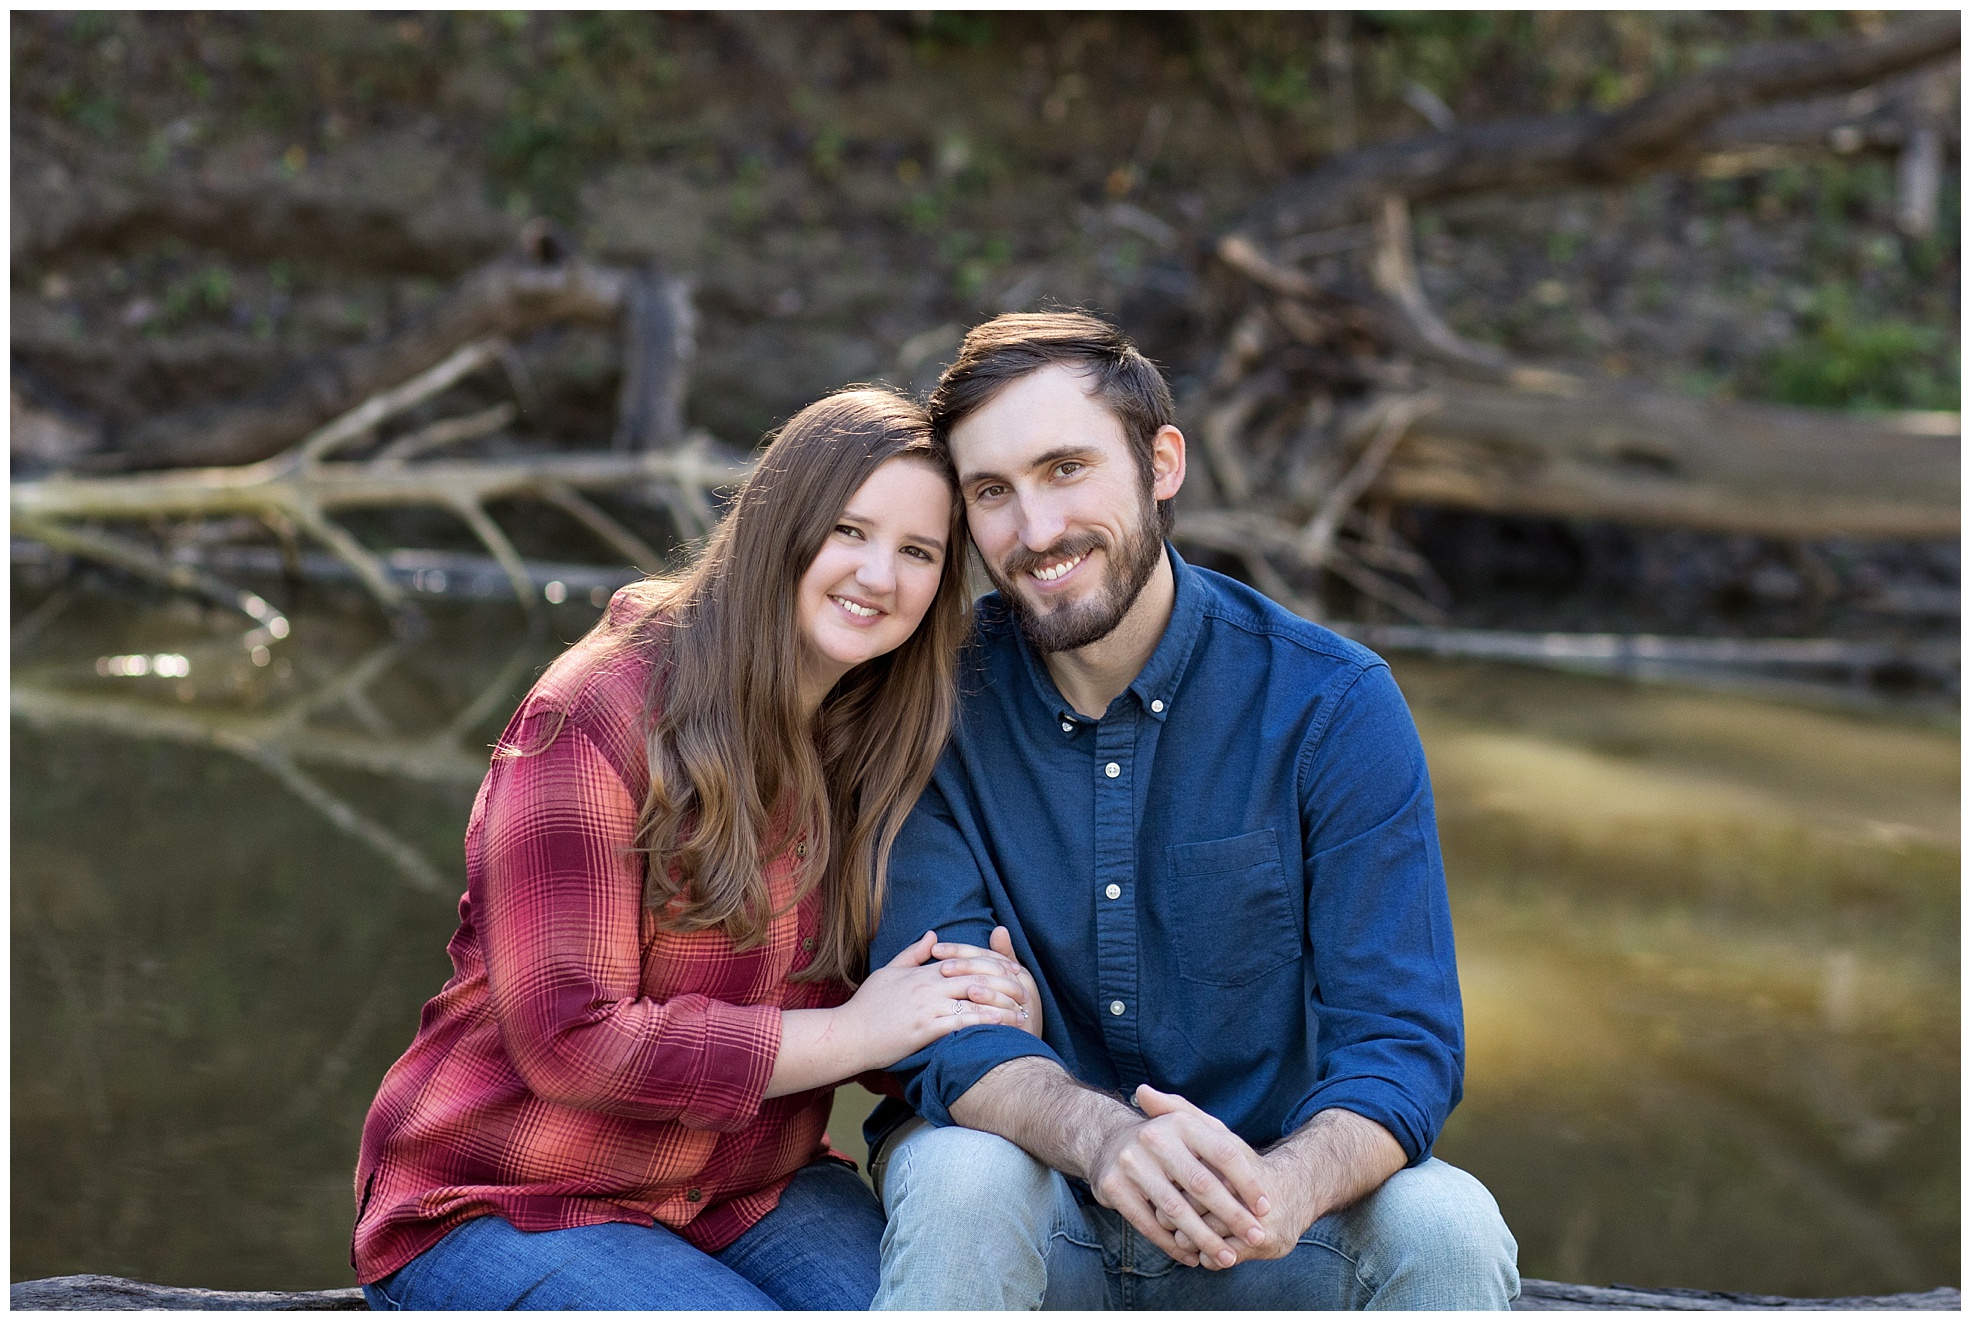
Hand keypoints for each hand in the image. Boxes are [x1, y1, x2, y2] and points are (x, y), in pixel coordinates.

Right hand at [841, 931, 1030, 1069]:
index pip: (965, 961)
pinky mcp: (923, 1029)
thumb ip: (913, 953)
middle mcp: (928, 986)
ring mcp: (926, 1007)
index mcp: (922, 972)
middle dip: (1005, 983)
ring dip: (1001, 1005)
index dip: (992, 964)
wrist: (848, 1034)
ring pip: (972, 1000)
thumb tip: (933, 935)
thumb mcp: (889, 971)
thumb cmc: (867, 1005)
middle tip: (1026, 991)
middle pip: (976, 978)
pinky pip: (960, 1023)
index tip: (1012, 971)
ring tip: (1022, 1011)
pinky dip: (983, 1022)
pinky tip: (999, 1025)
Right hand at [1085, 1083, 1272, 1270]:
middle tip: (1255, 1237)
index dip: (1247, 1182)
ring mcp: (1131, 1163)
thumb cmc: (1165, 1143)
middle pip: (1201, 1184)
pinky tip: (1192, 1257)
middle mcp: (1154, 1138)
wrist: (1107, 1143)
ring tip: (1228, 1257)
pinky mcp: (1113, 1187)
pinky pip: (1148, 1224)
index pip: (1223, 1152)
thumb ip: (1225, 1147)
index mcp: (1181, 1122)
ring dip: (1205, 1239)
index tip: (1265, 1208)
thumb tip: (1264, 1190)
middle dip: (1232, 1215)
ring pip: (1175, 1210)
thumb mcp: (1190, 1129)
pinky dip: (1172, 1245)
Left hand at [1159, 1104, 1403, 1266]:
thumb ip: (1179, 1111)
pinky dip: (1211, 1256)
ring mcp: (1266, 1219)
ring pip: (1215, 1236)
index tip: (1160, 1187)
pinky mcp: (1272, 1244)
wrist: (1294, 1191)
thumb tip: (1142, 1091)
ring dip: (1193, 1238)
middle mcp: (1256, 1190)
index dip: (1174, 1185)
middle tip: (1163, 1217)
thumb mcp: (1215, 1132)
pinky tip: (1200, 1253)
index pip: (1195, 1175)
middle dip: (1180, 1214)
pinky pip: (1230, 1257)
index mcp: (1237, 1159)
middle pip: (1204, 1207)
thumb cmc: (1241, 1162)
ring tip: (1178, 1236)